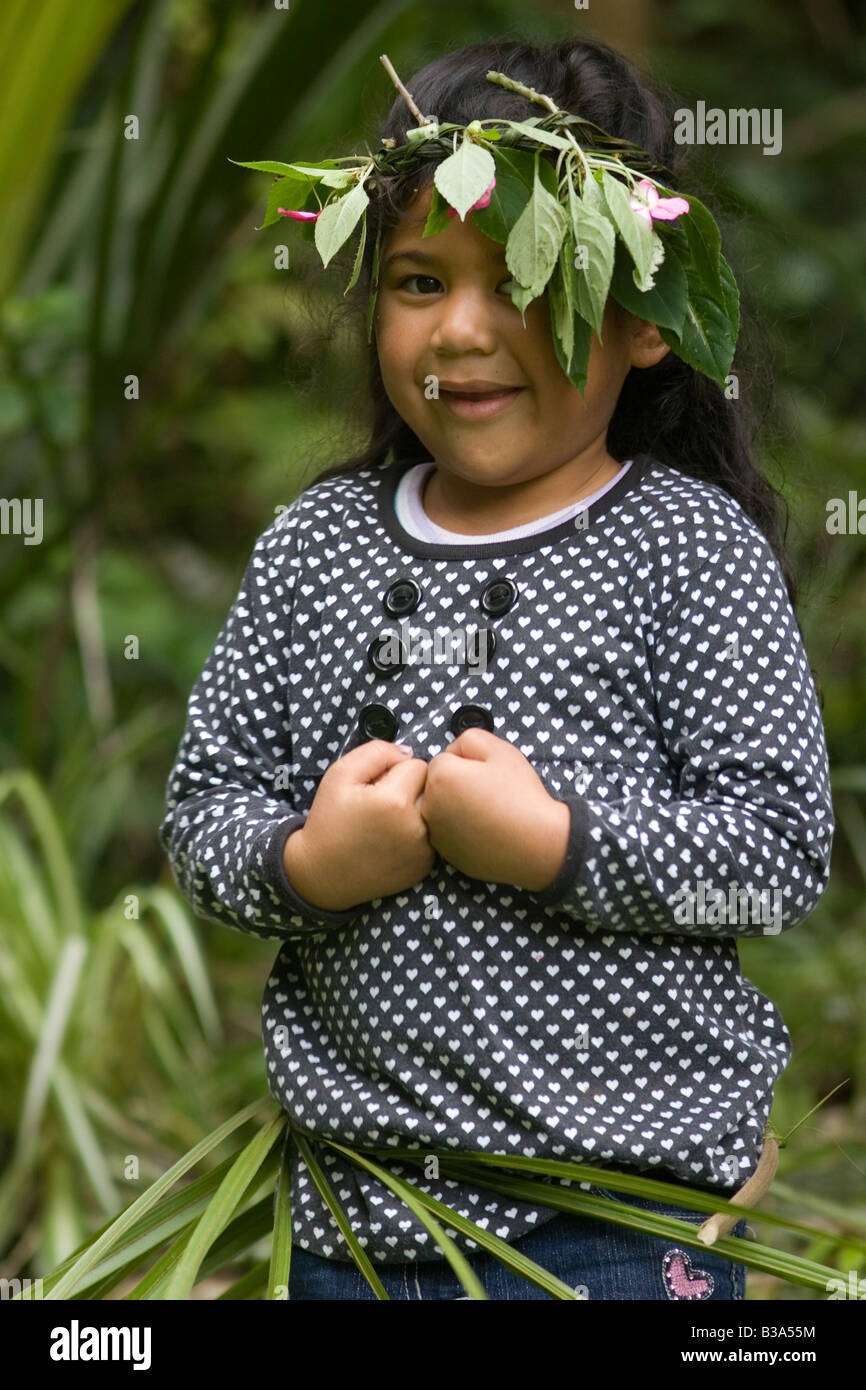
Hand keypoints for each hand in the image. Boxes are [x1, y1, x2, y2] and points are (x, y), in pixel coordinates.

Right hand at [282, 741, 433, 911]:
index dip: (395, 771)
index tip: (377, 786)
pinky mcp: (425, 866)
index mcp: (395, 801)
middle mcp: (416, 827)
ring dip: (416, 811)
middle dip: (409, 790)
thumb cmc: (330, 821)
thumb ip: (377, 752)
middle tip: (382, 805)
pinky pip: (431, 836)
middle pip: (429, 788)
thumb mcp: (340, 774)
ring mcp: (423, 850)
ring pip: (433, 812)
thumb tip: (407, 753)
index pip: (417, 765)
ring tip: (387, 823)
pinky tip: (392, 841)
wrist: (323, 873)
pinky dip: (417, 834)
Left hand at [418, 728, 569, 890]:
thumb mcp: (499, 750)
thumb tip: (454, 750)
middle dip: (458, 784)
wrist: (537, 844)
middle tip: (490, 793)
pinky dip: (462, 830)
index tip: (487, 775)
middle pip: (440, 784)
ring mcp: (436, 833)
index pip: (445, 758)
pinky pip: (449, 832)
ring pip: (442, 808)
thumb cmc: (521, 795)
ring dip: (458, 807)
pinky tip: (486, 831)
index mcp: (440, 777)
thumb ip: (468, 739)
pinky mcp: (446, 853)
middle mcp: (430, 806)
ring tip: (489, 813)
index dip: (468, 763)